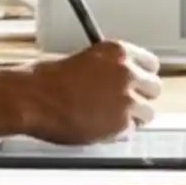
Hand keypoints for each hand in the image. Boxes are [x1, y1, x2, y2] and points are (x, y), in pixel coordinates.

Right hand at [21, 40, 161, 145]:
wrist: (31, 98)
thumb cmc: (47, 79)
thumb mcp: (84, 61)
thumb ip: (108, 69)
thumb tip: (119, 81)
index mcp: (118, 52)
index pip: (150, 64)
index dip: (142, 75)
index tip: (138, 82)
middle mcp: (127, 73)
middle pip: (154, 88)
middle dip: (141, 96)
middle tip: (125, 102)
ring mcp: (126, 100)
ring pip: (147, 113)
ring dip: (133, 117)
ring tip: (110, 118)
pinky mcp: (119, 125)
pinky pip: (130, 131)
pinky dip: (118, 132)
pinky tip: (100, 127)